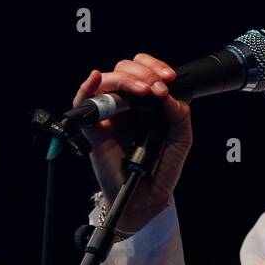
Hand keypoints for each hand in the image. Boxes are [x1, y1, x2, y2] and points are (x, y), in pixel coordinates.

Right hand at [72, 53, 192, 232]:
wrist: (148, 197)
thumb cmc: (162, 169)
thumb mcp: (180, 139)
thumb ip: (179, 116)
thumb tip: (168, 95)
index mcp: (145, 103)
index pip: (143, 71)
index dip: (153, 67)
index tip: (169, 78)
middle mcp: (125, 105)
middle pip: (123, 70)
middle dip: (142, 73)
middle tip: (157, 88)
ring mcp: (108, 116)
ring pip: (107, 82)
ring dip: (125, 80)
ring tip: (144, 91)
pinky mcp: (94, 130)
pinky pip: (84, 104)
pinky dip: (87, 89)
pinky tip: (96, 78)